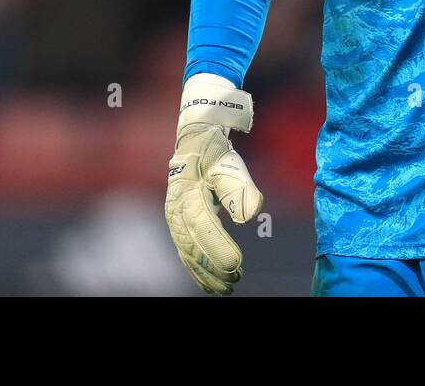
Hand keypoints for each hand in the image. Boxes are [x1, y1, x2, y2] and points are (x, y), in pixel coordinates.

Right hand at [164, 75, 261, 294]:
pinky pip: (187, 250)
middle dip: (213, 268)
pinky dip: (198, 267)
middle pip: (192, 247)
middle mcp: (176, 209)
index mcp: (187, 194)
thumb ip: (238, 189)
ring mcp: (175, 217)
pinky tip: (211, 279)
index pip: (203, 227)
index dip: (218, 248)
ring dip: (206, 272)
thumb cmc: (214, 151)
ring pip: (188, 253)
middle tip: (234, 282)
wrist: (195, 138)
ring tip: (226, 287)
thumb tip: (248, 215)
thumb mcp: (228, 163)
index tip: (236, 264)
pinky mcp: (179, 222)